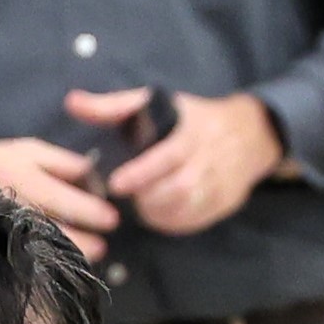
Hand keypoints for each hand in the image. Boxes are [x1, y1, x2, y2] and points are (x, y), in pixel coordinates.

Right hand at [0, 136, 121, 252]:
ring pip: (33, 245)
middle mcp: (4, 200)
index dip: (90, 211)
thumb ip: (59, 161)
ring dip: (63, 253)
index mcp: (18, 172)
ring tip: (85, 259)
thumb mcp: (22, 149)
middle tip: (101, 248)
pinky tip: (52, 266)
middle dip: (81, 240)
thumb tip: (92, 176)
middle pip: (51, 226)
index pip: (63, 196)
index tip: (110, 221)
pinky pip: (12, 256)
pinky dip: (37, 262)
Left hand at [65, 87, 286, 239]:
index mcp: (192, 130)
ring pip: (187, 207)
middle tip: (125, 196)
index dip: (142, 172)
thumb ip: (113, 106)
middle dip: (147, 197)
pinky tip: (156, 212)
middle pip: (179, 187)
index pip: (168, 154)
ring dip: (157, 211)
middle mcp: (210, 158)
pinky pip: (194, 220)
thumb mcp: (157, 103)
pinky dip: (171, 221)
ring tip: (139, 203)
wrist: (251, 134)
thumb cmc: (191, 119)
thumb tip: (72, 102)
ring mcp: (220, 183)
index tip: (116, 183)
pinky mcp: (223, 203)